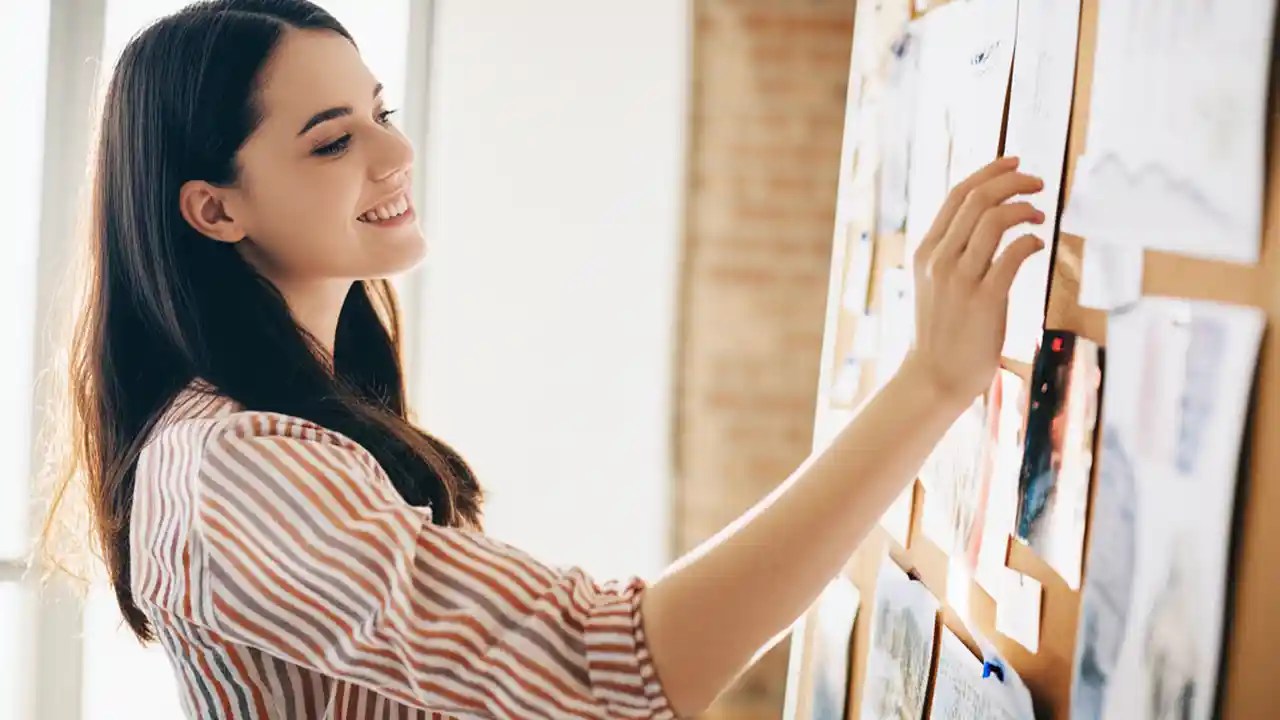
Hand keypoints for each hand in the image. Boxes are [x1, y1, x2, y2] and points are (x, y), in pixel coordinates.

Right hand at [901, 156, 1045, 406]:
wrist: (935, 376)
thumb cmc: (943, 331)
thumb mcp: (936, 284)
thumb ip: (953, 252)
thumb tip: (985, 221)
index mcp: (926, 251)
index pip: (958, 195)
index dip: (990, 172)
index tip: (1015, 162)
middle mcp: (939, 259)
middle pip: (978, 199)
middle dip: (1013, 182)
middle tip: (1037, 183)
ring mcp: (960, 279)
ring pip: (994, 220)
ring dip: (1024, 209)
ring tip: (1039, 215)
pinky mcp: (983, 300)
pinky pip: (1013, 254)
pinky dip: (1030, 241)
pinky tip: (1036, 245)